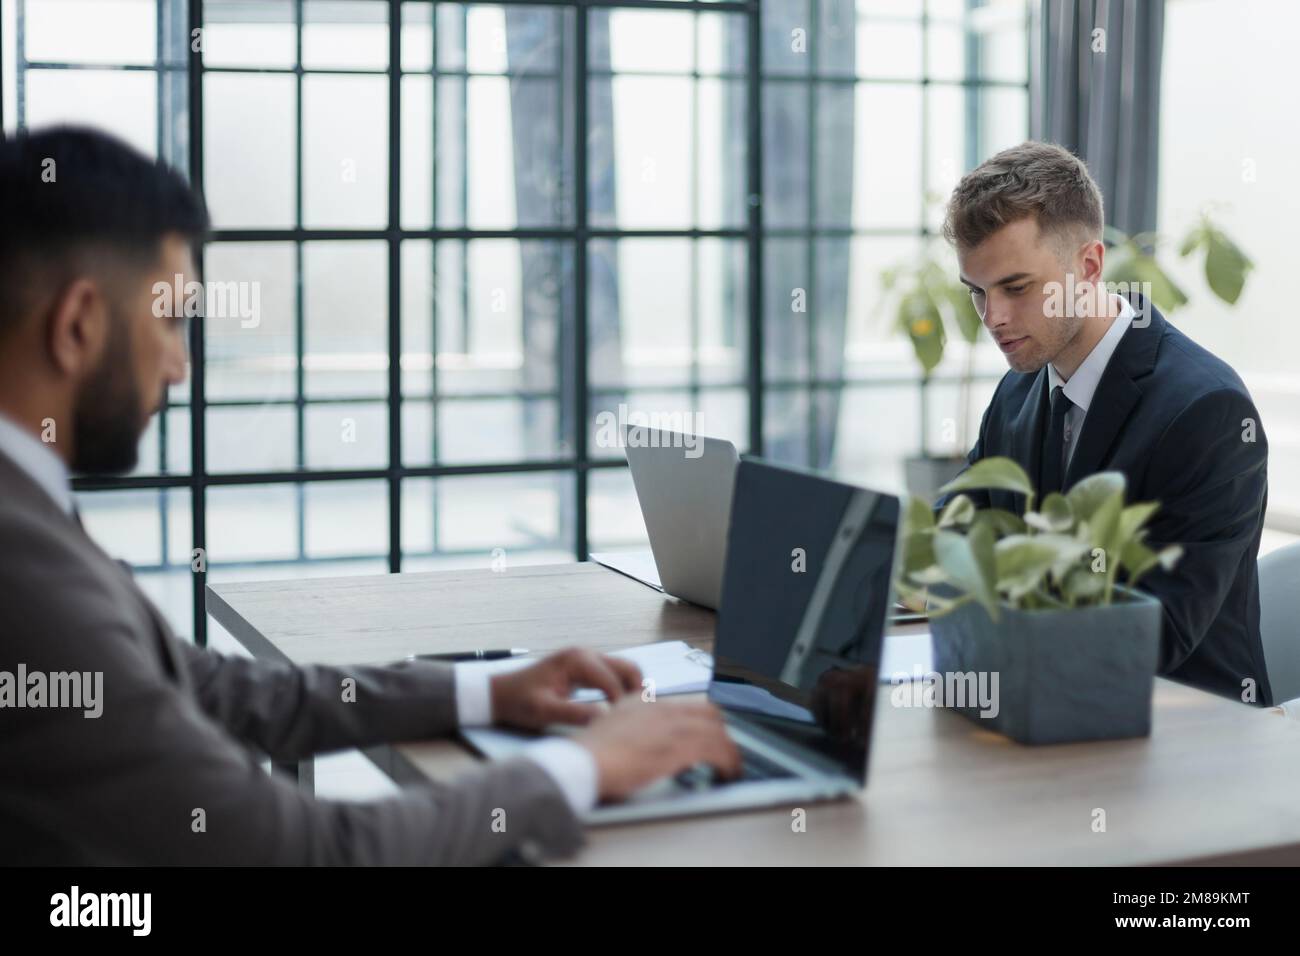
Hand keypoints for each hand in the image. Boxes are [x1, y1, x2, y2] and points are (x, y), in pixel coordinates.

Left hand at [489, 647, 641, 730]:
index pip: (615, 682)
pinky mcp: (586, 667)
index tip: (627, 728)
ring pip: (624, 671)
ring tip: (632, 718)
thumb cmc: (519, 702)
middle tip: (640, 720)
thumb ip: (575, 713)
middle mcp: (586, 654)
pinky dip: (622, 690)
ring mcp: (587, 658)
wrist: (501, 694)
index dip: (624, 705)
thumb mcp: (544, 711)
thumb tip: (607, 718)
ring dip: (632, 691)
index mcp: (578, 661)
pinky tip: (619, 712)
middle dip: (638, 693)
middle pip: (628, 669)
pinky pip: (613, 675)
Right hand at [573, 696, 742, 800]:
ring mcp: (672, 722)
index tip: (711, 733)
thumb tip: (649, 746)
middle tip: (723, 753)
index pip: (687, 703)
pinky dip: (729, 763)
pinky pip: (719, 749)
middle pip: (709, 712)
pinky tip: (726, 774)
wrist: (582, 762)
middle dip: (720, 733)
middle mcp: (661, 706)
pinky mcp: (680, 744)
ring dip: (729, 752)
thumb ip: (634, 731)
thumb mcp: (613, 732)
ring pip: (718, 731)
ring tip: (729, 769)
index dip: (704, 720)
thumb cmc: (591, 756)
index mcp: (645, 701)